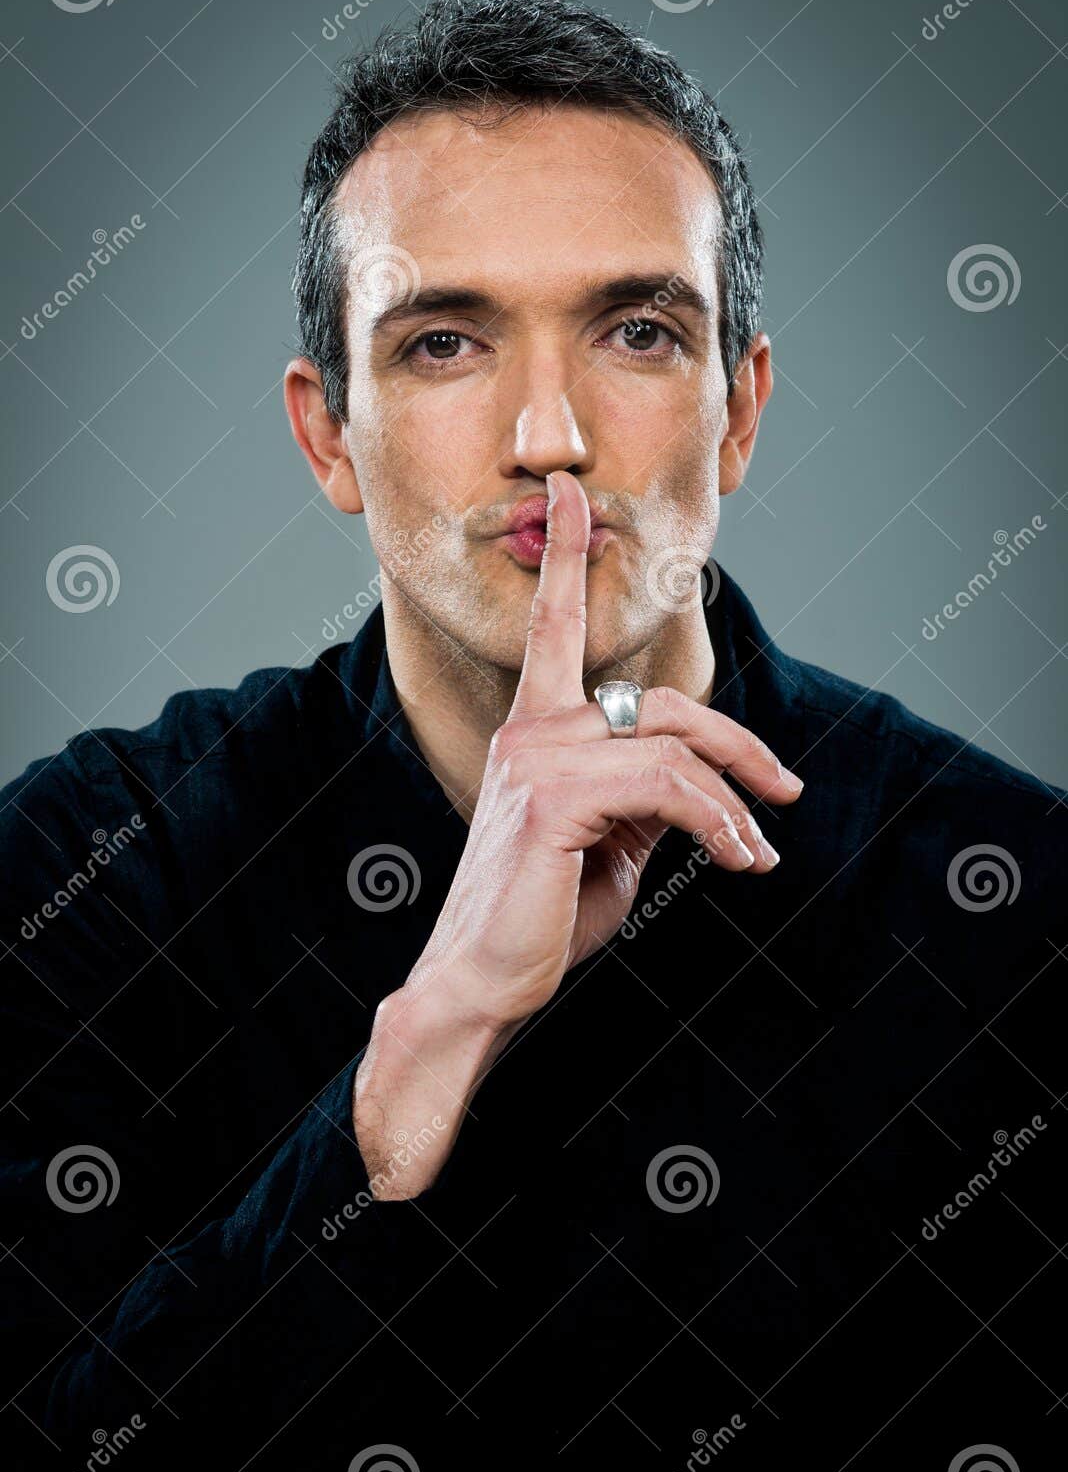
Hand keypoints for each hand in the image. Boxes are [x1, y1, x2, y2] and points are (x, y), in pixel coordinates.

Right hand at [353, 471, 803, 1195]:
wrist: (483, 981)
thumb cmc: (539, 915)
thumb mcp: (608, 846)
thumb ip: (644, 801)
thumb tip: (700, 791)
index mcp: (536, 729)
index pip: (554, 627)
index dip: (563, 553)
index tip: (567, 490)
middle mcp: (535, 729)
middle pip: (666, 703)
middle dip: (739, 746)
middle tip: (784, 792)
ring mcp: (541, 757)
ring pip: (676, 748)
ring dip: (735, 806)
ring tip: (756, 855)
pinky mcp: (556, 796)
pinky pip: (669, 789)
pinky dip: (720, 825)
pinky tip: (739, 861)